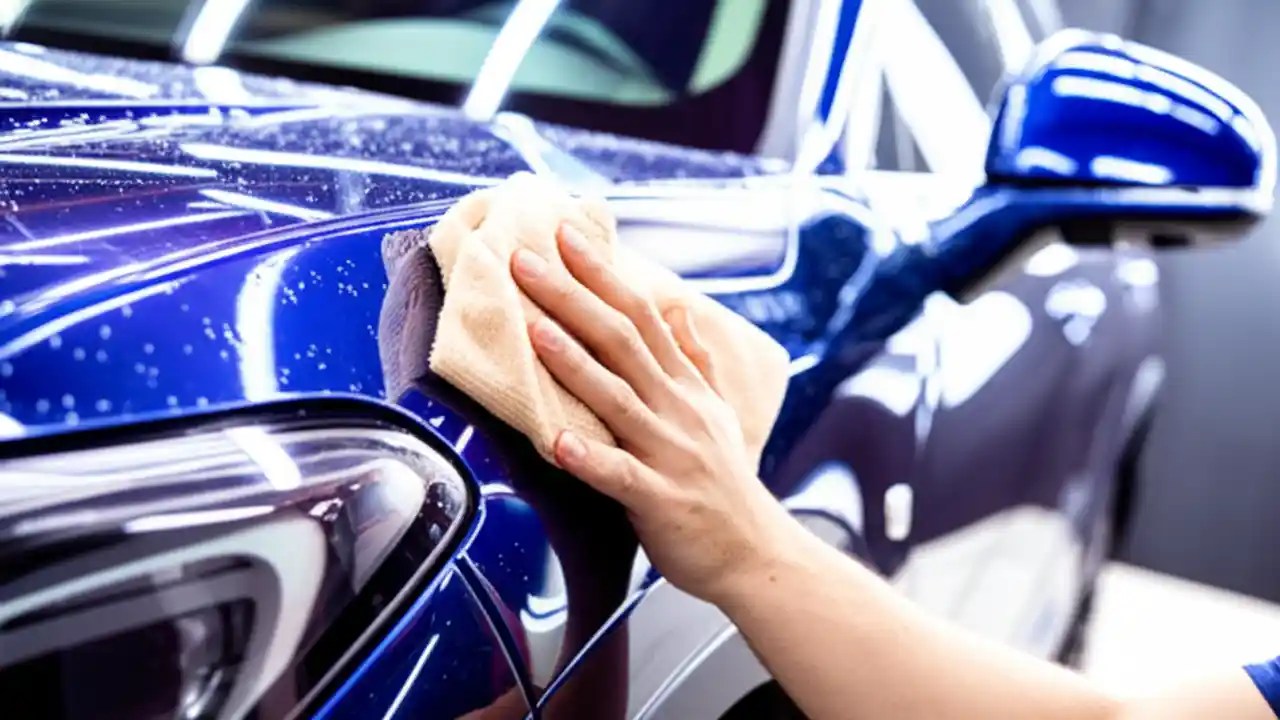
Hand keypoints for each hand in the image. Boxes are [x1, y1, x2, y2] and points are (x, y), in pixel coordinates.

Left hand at [510, 224, 800, 602]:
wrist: (755, 552)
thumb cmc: (725, 482)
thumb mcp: (719, 411)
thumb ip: (697, 360)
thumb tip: (682, 309)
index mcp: (685, 385)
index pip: (641, 315)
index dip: (603, 273)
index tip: (566, 234)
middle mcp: (676, 409)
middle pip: (621, 341)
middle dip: (572, 298)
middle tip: (526, 259)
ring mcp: (669, 452)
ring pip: (615, 399)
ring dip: (572, 362)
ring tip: (532, 330)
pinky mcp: (660, 499)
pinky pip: (619, 475)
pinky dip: (590, 457)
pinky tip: (556, 441)